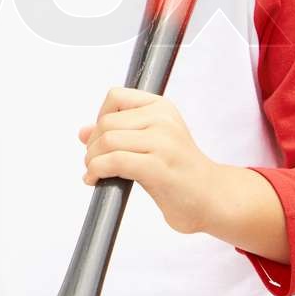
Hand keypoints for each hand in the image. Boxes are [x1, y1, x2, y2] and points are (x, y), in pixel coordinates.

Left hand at [77, 86, 222, 234]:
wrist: (212, 198)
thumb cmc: (179, 171)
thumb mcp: (151, 144)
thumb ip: (119, 133)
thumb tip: (82, 132)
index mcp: (162, 107)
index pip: (115, 97)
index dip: (100, 118)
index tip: (102, 140)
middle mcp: (163, 119)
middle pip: (106, 122)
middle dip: (92, 145)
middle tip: (94, 163)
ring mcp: (163, 142)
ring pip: (107, 141)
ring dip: (92, 160)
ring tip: (95, 172)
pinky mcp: (158, 167)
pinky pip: (113, 162)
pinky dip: (96, 171)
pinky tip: (96, 180)